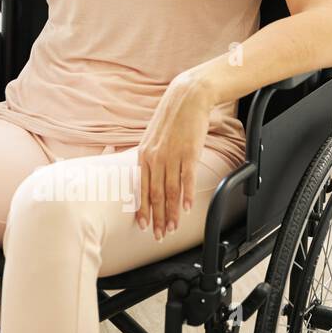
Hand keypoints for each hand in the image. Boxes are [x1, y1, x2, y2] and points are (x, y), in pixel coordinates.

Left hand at [135, 74, 213, 238]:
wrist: (187, 98)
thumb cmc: (170, 118)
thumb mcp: (152, 138)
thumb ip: (149, 158)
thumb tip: (147, 177)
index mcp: (143, 156)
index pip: (141, 189)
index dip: (143, 210)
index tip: (143, 226)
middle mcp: (155, 158)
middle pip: (156, 195)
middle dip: (157, 217)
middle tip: (158, 235)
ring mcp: (172, 156)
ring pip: (170, 191)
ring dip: (171, 213)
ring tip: (172, 228)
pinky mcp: (189, 153)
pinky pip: (187, 180)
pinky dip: (186, 196)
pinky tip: (185, 209)